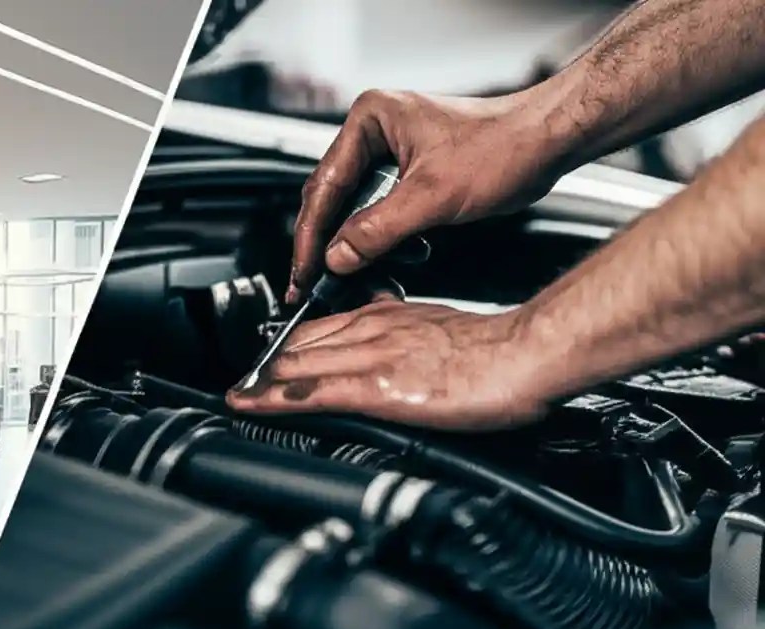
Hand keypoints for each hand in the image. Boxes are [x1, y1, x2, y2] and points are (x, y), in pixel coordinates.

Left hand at [226, 300, 554, 430]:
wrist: (527, 354)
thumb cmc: (499, 349)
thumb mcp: (441, 328)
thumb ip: (410, 333)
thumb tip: (394, 342)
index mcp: (388, 317)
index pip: (322, 327)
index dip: (288, 345)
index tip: (268, 360)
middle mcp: (372, 330)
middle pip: (301, 344)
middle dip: (267, 363)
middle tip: (241, 381)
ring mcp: (372, 358)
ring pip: (299, 363)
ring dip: (263, 381)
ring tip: (238, 394)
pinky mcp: (379, 388)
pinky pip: (315, 391)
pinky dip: (278, 398)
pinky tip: (254, 405)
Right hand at [288, 89, 566, 303]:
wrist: (550, 140)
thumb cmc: (504, 146)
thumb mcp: (431, 198)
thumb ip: (376, 231)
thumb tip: (336, 258)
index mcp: (369, 120)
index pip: (323, 187)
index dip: (311, 237)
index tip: (304, 273)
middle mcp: (375, 131)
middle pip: (334, 199)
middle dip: (331, 245)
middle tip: (315, 283)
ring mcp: (392, 150)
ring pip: (358, 209)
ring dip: (362, 246)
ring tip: (363, 277)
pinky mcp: (411, 171)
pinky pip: (384, 210)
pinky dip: (388, 239)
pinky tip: (402, 257)